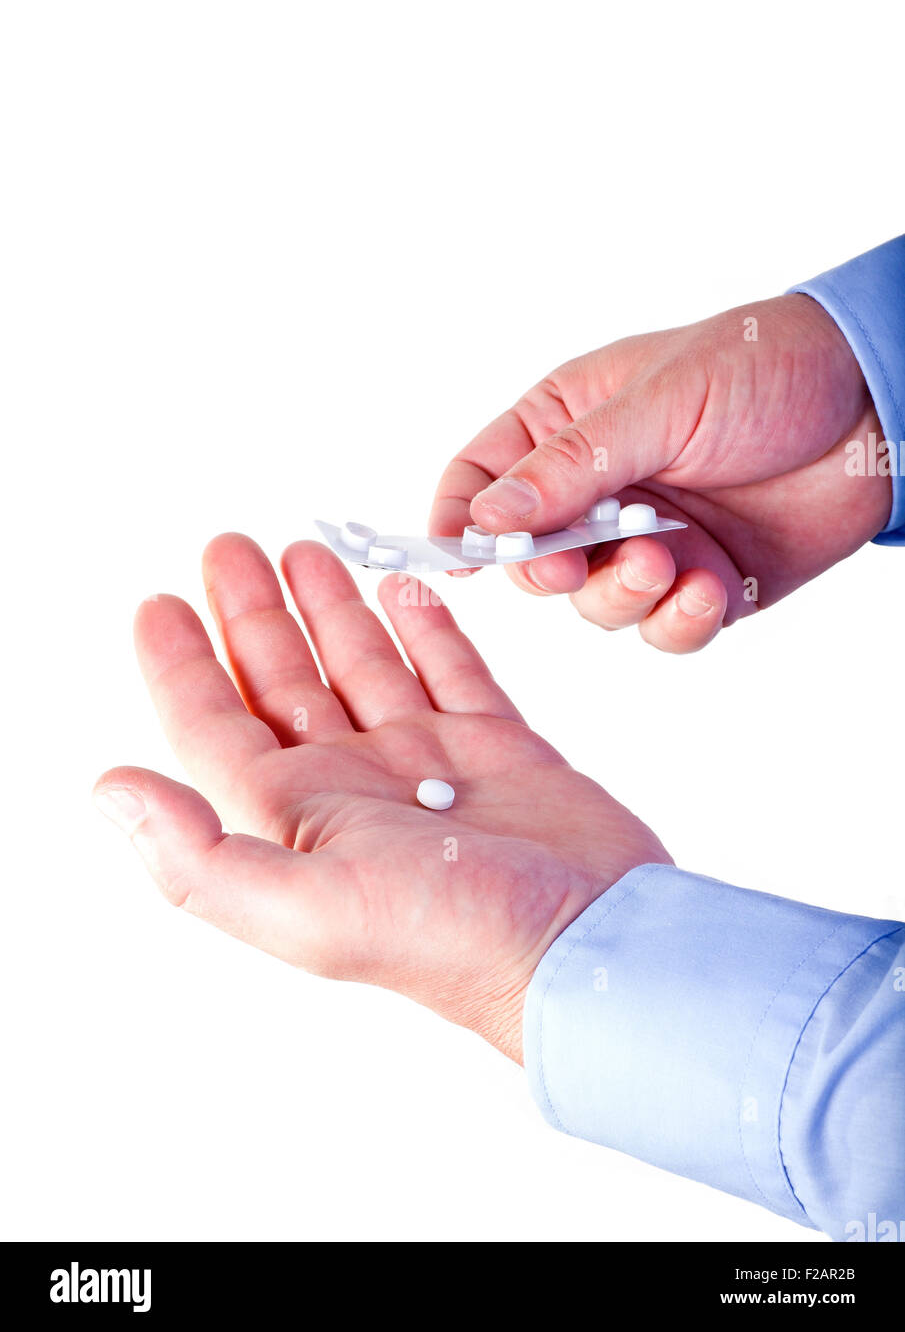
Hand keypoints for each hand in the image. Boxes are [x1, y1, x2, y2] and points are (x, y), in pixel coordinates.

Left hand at [94, 535, 667, 1061]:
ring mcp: (429, 765)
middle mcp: (356, 789)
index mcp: (300, 819)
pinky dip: (425, 629)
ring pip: (363, 666)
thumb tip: (111, 792)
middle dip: (252, 614)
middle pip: (284, 683)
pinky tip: (401, 593)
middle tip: (228, 548)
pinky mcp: (497, 750)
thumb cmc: (457, 943)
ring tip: (305, 549)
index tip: (158, 605)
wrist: (593, 946)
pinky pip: (450, 671)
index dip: (181, 666)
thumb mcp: (307, 908)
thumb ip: (199, 855)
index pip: (217, 727)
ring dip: (330, 609)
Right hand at [430, 294, 890, 652]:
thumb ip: (572, 466)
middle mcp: (598, 489)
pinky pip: (662, 628)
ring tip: (664, 559)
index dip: (459, 521)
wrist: (876, 405)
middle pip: (529, 557)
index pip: (481, 479)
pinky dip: (676, 619)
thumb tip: (487, 520)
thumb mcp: (659, 401)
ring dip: (621, 593)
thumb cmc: (763, 366)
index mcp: (566, 425)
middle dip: (548, 568)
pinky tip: (707, 587)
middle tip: (572, 562)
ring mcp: (647, 539)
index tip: (461, 558)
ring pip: (594, 603)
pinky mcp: (699, 582)